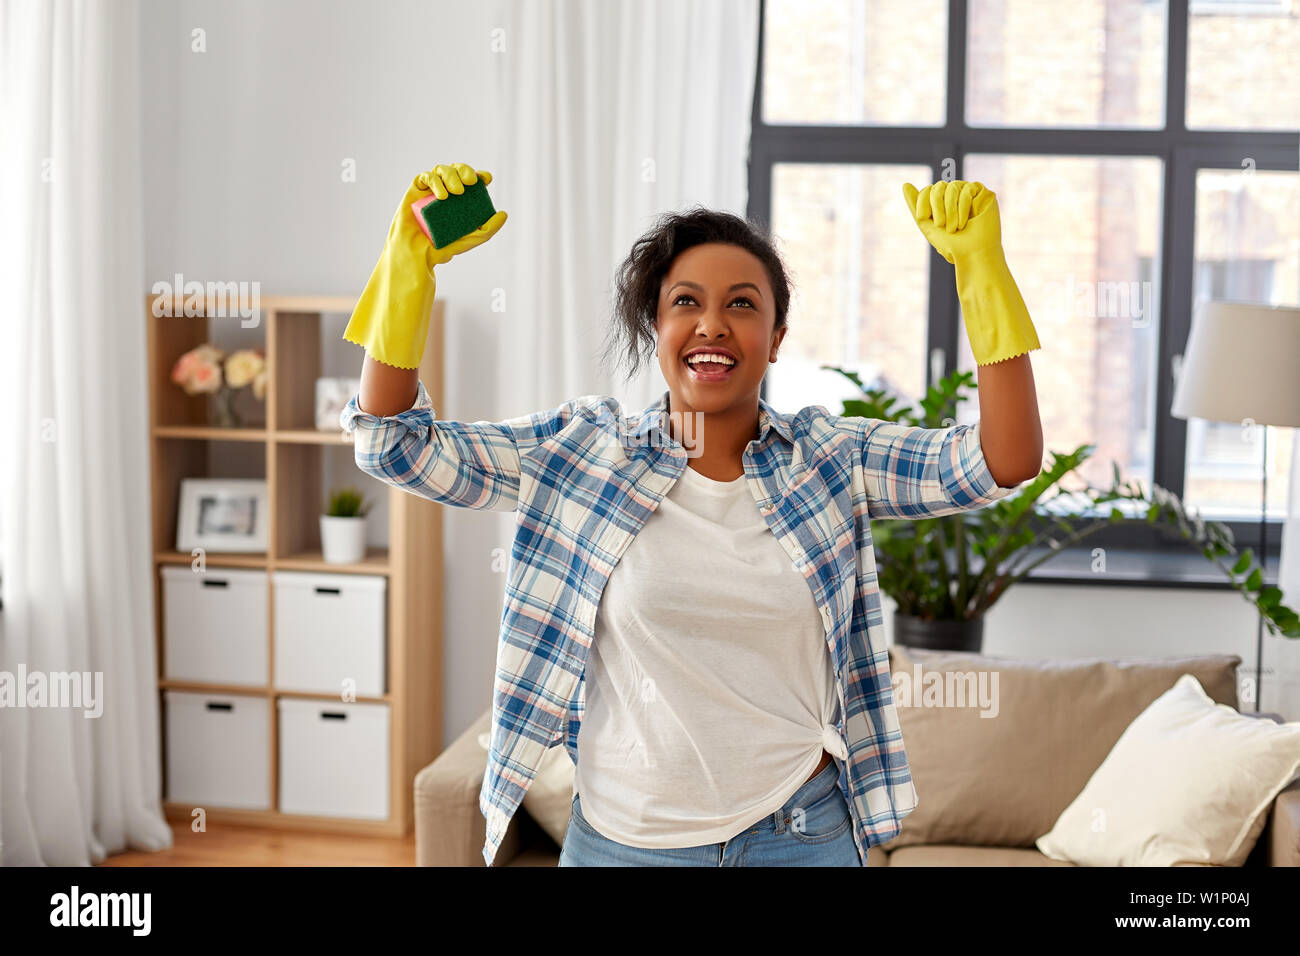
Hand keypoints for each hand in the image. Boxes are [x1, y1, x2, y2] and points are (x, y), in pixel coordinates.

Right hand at [343, 161, 506, 369]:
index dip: (478, 175)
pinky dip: (434, 181)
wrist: (416, 255)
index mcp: (458, 201)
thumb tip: (504, 214)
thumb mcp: (470, 239)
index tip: (486, 179)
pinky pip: (424, 177)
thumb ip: (488, 229)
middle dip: (465, 170)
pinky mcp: (413, 192)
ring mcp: (428, 192)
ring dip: (450, 175)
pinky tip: (442, 195)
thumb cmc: (442, 248)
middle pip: (456, 170)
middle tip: (471, 182)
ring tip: (456, 192)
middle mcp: (444, 193)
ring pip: (440, 170)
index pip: (469, 180)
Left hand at [901, 179, 1001, 266]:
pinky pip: (968, 189)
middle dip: (937, 207)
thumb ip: (916, 204)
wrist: (972, 254)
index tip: (922, 217)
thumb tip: (905, 184)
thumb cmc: (950, 244)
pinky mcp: (983, 194)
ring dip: (950, 209)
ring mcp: (969, 193)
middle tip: (941, 225)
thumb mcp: (926, 224)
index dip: (922, 201)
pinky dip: (963, 207)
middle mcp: (955, 196)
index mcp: (942, 203)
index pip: (927, 190)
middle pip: (938, 186)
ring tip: (954, 228)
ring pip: (952, 186)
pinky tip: (965, 222)